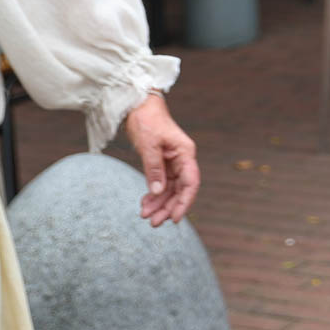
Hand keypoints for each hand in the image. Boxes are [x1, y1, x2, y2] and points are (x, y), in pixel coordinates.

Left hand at [122, 92, 199, 226]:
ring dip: (159, 204)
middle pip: (180, 190)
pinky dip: (153, 195)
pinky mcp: (163, 163)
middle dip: (168, 207)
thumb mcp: (148, 145)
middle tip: (153, 223)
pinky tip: (145, 204)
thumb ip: (154, 169)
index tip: (175, 218)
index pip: (190, 182)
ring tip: (146, 216)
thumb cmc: (147, 120)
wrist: (138, 105)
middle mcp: (182, 159)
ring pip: (170, 190)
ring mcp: (173, 162)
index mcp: (185, 153)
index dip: (185, 202)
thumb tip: (157, 192)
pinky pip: (161, 184)